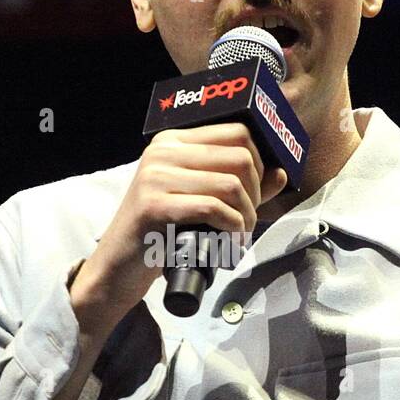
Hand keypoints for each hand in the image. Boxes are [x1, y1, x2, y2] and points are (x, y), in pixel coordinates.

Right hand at [70, 122, 287, 322]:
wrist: (118, 267)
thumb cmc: (162, 233)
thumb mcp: (200, 202)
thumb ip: (240, 186)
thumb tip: (281, 173)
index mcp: (174, 141)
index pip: (237, 132)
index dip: (260, 162)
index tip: (257, 192)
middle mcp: (162, 151)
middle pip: (240, 157)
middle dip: (256, 192)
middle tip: (248, 219)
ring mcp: (155, 177)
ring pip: (231, 184)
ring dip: (246, 215)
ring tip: (239, 233)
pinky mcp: (153, 206)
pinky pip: (213, 208)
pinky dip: (232, 227)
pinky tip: (229, 240)